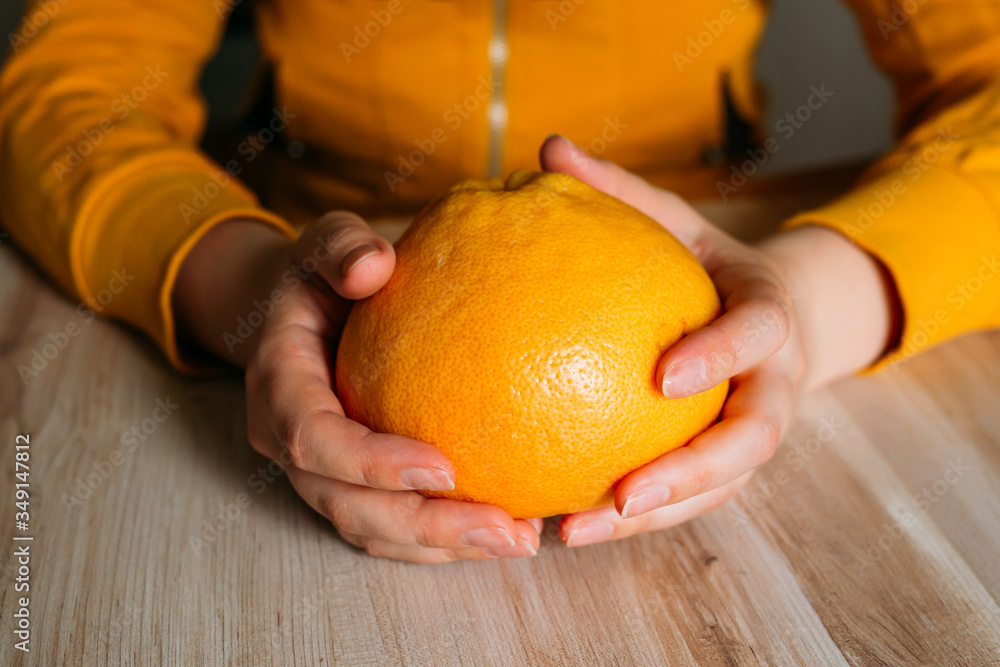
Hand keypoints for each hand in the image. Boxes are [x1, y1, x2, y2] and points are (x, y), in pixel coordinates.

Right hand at [174, 214, 541, 562]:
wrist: (294, 310)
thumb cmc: (319, 272)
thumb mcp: (324, 242)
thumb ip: (342, 248)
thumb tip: (373, 264)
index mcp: (278, 383)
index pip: (315, 438)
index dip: (372, 463)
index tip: (445, 466)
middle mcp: (289, 441)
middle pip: (349, 505)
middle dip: (426, 527)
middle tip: (507, 532)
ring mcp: (316, 472)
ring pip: (371, 530)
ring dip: (442, 545)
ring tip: (518, 540)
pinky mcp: (347, 485)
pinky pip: (389, 529)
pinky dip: (440, 539)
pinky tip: (502, 529)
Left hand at [539, 136, 896, 545]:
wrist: (773, 316)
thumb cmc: (710, 263)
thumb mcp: (675, 222)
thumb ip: (619, 191)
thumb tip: (547, 147)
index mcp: (769, 317)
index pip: (757, 336)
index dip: (720, 356)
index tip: (665, 377)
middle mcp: (774, 384)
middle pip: (750, 441)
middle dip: (692, 474)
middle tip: (624, 496)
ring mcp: (755, 431)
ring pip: (720, 488)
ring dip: (654, 517)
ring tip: (574, 534)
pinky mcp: (729, 464)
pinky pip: (689, 499)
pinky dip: (637, 519)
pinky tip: (569, 525)